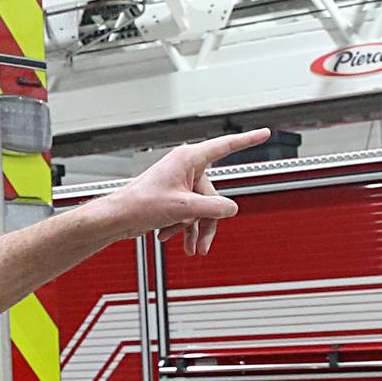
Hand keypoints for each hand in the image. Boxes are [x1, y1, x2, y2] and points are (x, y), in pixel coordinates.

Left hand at [90, 128, 270, 254]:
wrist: (117, 218)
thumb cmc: (140, 204)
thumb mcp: (184, 209)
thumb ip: (214, 208)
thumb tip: (230, 209)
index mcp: (188, 159)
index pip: (225, 146)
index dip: (247, 140)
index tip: (265, 132)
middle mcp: (184, 168)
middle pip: (212, 195)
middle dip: (208, 220)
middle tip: (204, 243)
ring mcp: (178, 184)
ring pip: (200, 207)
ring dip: (195, 229)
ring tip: (192, 248)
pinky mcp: (171, 198)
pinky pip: (187, 212)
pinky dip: (181, 227)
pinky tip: (168, 237)